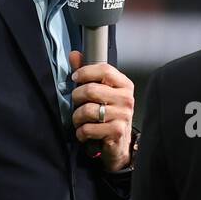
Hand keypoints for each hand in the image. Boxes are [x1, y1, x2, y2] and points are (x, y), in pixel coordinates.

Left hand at [70, 51, 134, 170]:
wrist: (118, 144)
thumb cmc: (108, 115)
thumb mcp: (100, 92)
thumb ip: (87, 73)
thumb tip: (75, 55)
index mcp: (124, 85)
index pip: (105, 69)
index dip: (85, 72)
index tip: (75, 78)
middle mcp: (126, 99)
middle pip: (91, 90)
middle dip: (76, 98)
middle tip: (77, 104)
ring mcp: (123, 115)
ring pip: (87, 111)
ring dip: (77, 118)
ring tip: (80, 121)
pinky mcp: (116, 131)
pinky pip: (87, 129)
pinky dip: (81, 133)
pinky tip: (85, 133)